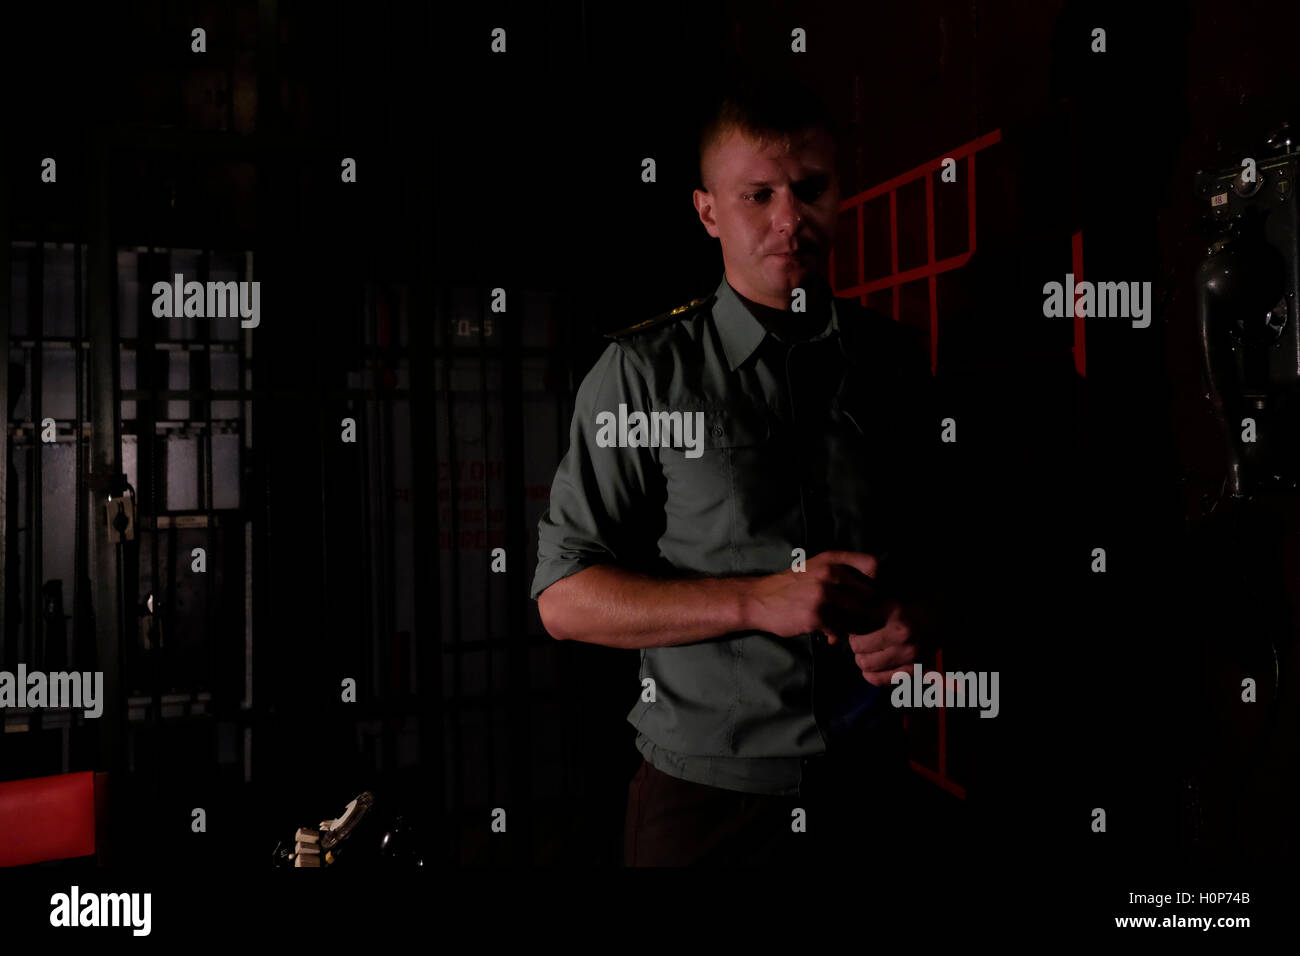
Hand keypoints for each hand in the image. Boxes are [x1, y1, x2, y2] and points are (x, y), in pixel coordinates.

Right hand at [743, 550, 891, 638]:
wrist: (758, 600)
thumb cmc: (792, 586)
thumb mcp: (815, 567)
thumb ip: (842, 573)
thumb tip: (873, 593)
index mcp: (832, 559)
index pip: (873, 564)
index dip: (876, 581)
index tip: (868, 594)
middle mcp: (830, 573)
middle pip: (870, 595)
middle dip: (868, 610)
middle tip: (858, 619)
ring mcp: (823, 595)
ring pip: (858, 615)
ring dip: (854, 625)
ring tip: (843, 627)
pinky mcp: (816, 616)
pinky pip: (841, 630)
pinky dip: (838, 635)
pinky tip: (829, 634)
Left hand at [840, 599, 920, 685]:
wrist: (938, 617)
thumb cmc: (906, 606)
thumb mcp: (885, 600)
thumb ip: (861, 612)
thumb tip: (832, 639)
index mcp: (894, 612)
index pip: (857, 626)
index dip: (852, 627)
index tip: (856, 627)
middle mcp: (903, 634)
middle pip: (858, 646)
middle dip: (855, 644)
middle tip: (860, 641)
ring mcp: (910, 654)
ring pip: (866, 664)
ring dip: (862, 660)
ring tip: (866, 653)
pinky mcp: (913, 670)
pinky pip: (880, 680)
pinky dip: (870, 676)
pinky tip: (870, 669)